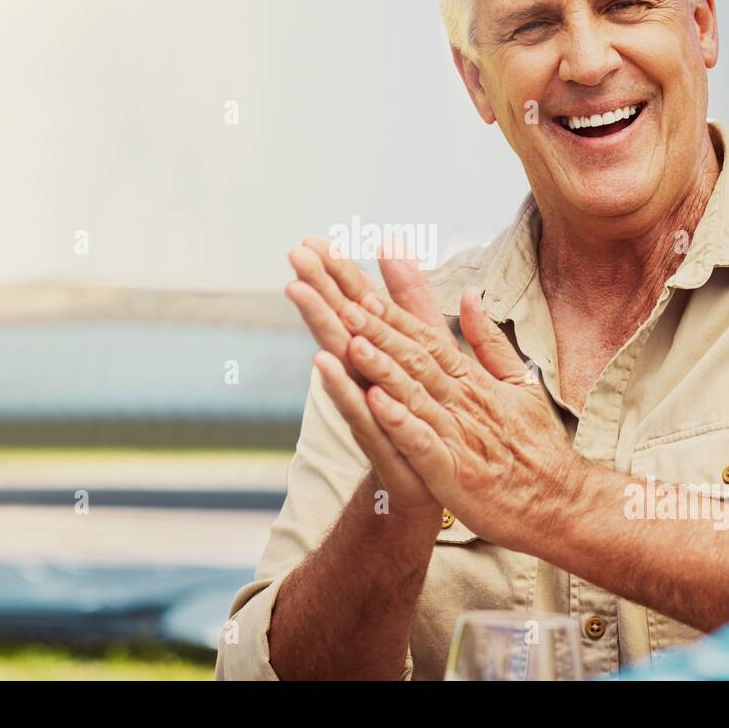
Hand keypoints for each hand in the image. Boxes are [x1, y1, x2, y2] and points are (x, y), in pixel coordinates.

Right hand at [285, 237, 450, 519]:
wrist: (435, 487)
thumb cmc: (425, 415)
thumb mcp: (429, 348)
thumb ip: (411, 300)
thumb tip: (394, 244)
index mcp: (381, 355)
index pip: (358, 306)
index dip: (338, 273)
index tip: (311, 240)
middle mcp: (369, 379)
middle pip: (342, 325)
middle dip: (319, 288)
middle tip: (293, 254)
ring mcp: (371, 411)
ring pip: (344, 362)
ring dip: (321, 325)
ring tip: (298, 291)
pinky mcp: (382, 444)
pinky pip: (360, 413)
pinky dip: (342, 389)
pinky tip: (322, 362)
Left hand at [339, 277, 579, 551]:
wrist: (562, 506)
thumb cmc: (536, 448)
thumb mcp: (519, 383)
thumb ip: (489, 341)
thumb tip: (470, 294)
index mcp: (475, 383)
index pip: (430, 342)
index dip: (396, 318)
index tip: (364, 294)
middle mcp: (464, 404)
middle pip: (416, 361)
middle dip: (379, 333)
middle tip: (345, 305)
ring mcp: (459, 438)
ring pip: (415, 396)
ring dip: (382, 369)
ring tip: (352, 344)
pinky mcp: (455, 474)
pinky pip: (422, 444)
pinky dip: (400, 422)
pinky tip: (375, 403)